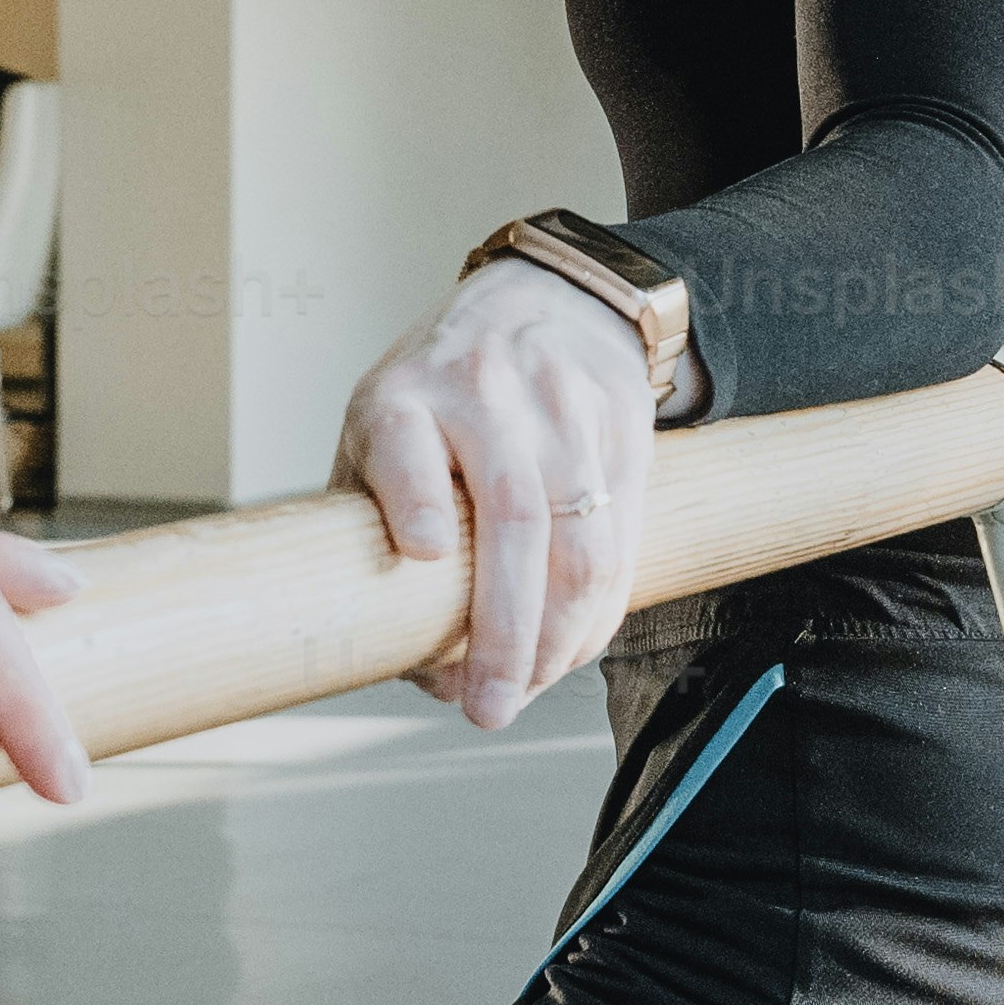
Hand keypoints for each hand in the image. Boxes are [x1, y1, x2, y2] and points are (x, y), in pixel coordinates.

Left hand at [341, 255, 665, 728]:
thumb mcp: (385, 422)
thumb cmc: (444, 387)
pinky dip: (597, 616)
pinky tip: (568, 653)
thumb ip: (377, 514)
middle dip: (504, 630)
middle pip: (514, 517)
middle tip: (486, 707)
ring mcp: (565, 412)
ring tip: (526, 692)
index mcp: (407, 394)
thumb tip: (395, 649)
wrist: (553, 297)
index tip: (423, 553)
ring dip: (558, 639)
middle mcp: (488, 395)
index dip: (414, 497)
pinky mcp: (626, 434)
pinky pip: (622, 545)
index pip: (408, 439)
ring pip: (582, 543)